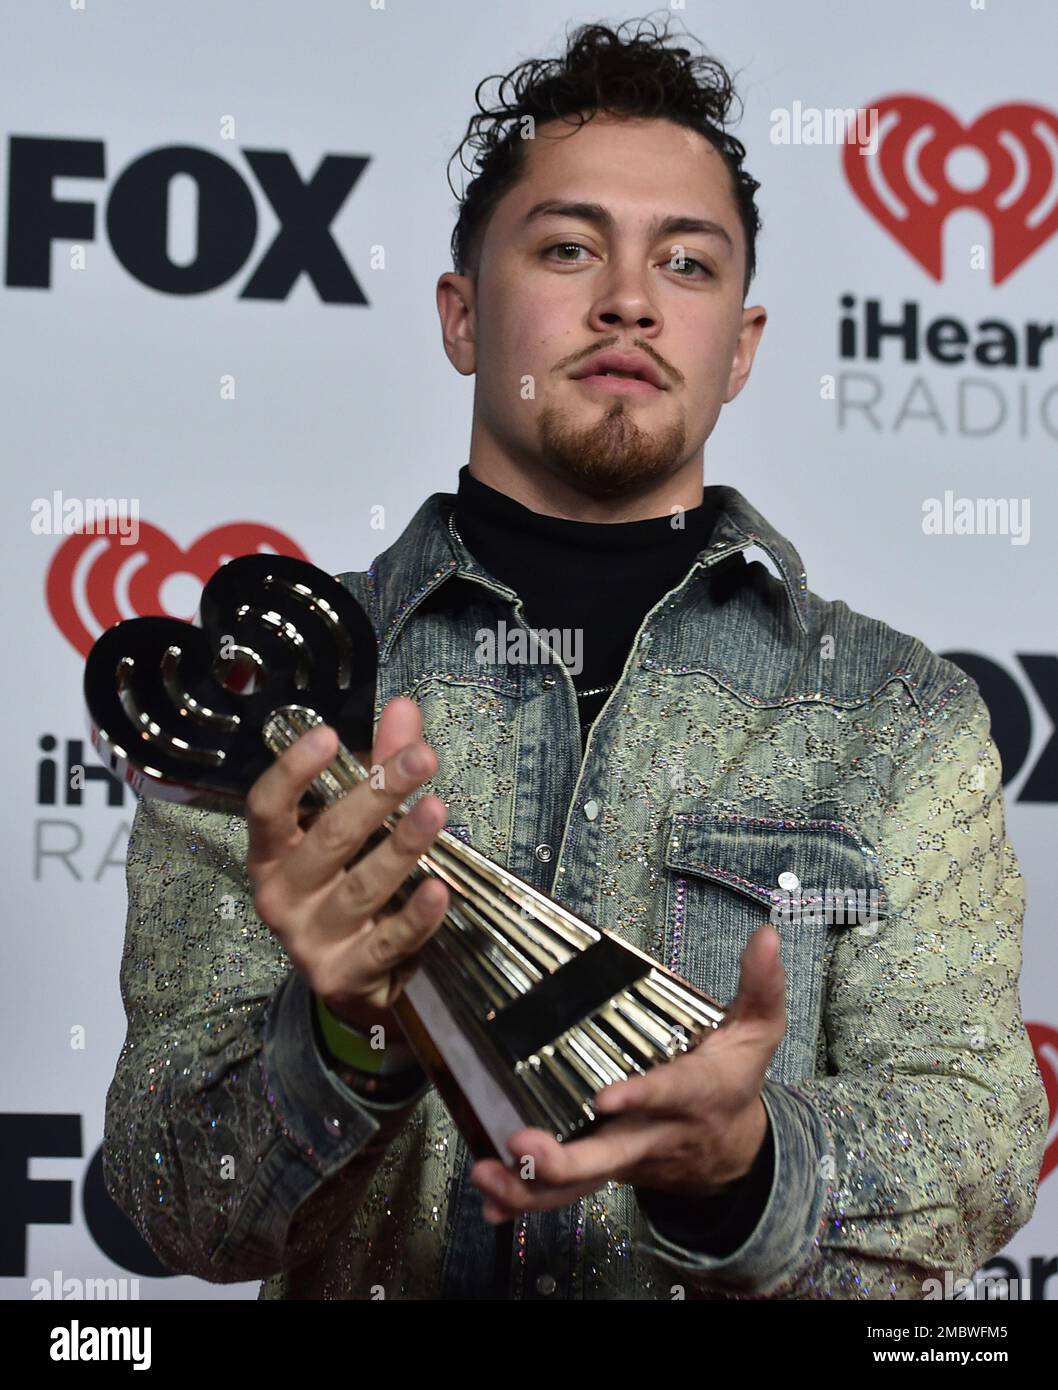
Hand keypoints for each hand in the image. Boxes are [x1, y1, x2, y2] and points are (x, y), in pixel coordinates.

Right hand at [244, 695, 450, 1043]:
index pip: (267, 808)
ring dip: (402, 847)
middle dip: (376, 795)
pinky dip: (416, 917)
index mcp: (272, 854)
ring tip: (437, 809)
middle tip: (421, 759)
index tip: (329, 735)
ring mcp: (310, 941)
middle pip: (328, 839)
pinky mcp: (346, 976)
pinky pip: (388, 942)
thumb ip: (376, 766)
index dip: (293, 771)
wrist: (352, 981)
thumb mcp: (356, 826)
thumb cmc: (348, 884)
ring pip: (361, 888)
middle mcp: (282, 896)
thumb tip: (403, 707)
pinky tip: (441, 889)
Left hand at [470, 923, 784, 1221]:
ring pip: (578, 1183)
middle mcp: (655, 1133)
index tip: (606, 1096)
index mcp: (697, 1095)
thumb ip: (760, 986)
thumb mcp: (758, 1031)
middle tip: (523, 1144)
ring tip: (489, 1175)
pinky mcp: (602, 1171)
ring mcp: (625, 1157)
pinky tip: (490, 1200)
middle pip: (610, 1155)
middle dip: (565, 1158)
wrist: (732, 1152)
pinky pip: (564, 1194)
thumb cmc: (735, 1080)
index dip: (642, 1096)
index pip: (671, 1094)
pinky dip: (526, 1200)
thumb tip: (766, 937)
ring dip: (530, 1185)